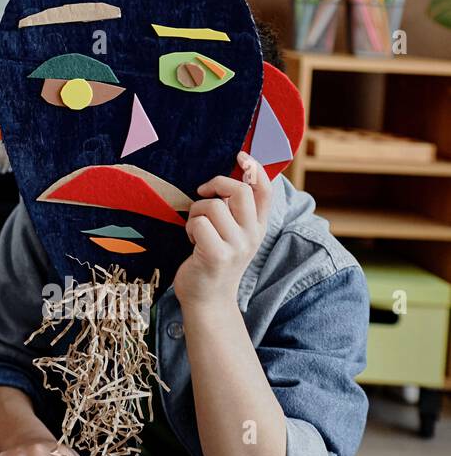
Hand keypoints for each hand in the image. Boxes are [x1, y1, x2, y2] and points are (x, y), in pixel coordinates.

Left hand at [175, 154, 272, 310]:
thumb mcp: (231, 234)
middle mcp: (253, 235)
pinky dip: (190, 228)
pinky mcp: (218, 255)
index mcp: (258, 226)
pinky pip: (199, 223)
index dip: (256, 169)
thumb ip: (234, 209)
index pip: (265, 191)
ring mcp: (237, 246)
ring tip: (196, 229)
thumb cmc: (213, 259)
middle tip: (204, 193)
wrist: (208, 300)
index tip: (241, 156)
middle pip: (240, 191)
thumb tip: (230, 174)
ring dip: (196, 212)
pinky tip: (192, 241)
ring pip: (213, 206)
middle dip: (216, 184)